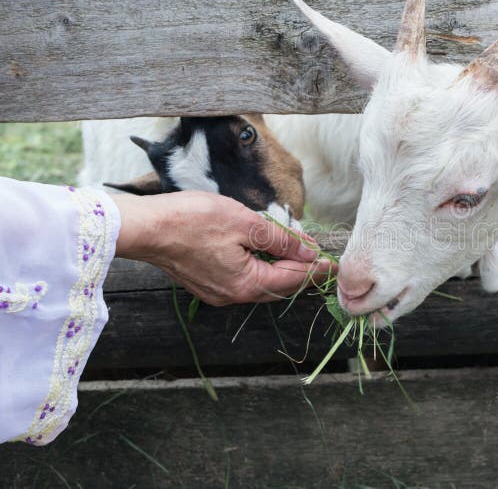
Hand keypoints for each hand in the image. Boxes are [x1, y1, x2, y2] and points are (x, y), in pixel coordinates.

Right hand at [111, 191, 333, 305]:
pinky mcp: (207, 283)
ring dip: (281, 270)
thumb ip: (280, 240)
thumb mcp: (244, 223)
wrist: (146, 228)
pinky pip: (244, 280)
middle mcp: (233, 294)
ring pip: (261, 284)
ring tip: (298, 254)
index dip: (316, 269)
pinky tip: (265, 254)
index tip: (334, 264)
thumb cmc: (191, 221)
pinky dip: (260, 269)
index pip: (293, 279)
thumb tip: (308, 250)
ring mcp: (218, 292)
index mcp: (246, 283)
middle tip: (321, 260)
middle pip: (279, 287)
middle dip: (302, 273)